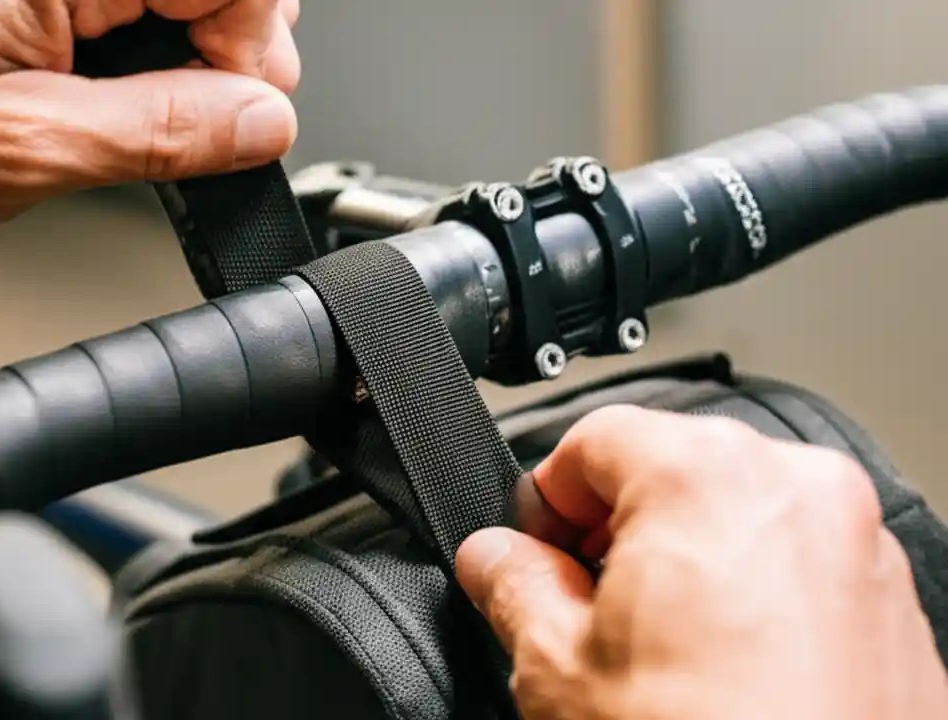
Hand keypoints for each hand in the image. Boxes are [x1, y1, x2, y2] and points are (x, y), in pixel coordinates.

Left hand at [0, 0, 299, 236]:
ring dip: (186, 55)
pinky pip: (128, 2)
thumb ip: (158, 134)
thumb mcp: (24, 150)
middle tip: (191, 126)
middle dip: (230, 52)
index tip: (232, 115)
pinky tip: (111, 94)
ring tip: (132, 116)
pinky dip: (140, 50)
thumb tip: (260, 124)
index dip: (252, 47)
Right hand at [456, 406, 947, 719]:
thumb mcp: (559, 669)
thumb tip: (494, 558)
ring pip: (737, 513)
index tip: (531, 553)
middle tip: (583, 609)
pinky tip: (720, 670)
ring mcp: (858, 544)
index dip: (545, 501)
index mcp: (706, 475)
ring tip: (654, 652)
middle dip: (615, 531)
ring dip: (683, 560)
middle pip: (670, 467)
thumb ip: (513, 584)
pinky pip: (797, 563)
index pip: (591, 439)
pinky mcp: (892, 604)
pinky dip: (750, 594)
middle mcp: (797, 488)